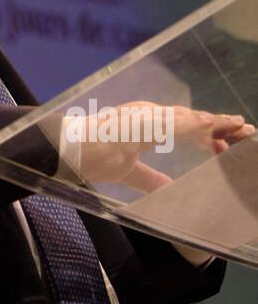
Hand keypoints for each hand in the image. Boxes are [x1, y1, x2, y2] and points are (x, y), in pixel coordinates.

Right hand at [74, 102, 254, 192]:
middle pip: (191, 119)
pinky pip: (168, 122)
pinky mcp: (135, 122)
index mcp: (146, 125)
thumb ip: (151, 178)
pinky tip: (209, 127)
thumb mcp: (128, 172)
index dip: (211, 132)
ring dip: (213, 123)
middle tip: (248, 131)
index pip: (185, 127)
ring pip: (185, 118)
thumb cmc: (90, 157)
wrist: (64, 150)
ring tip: (237, 125)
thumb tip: (171, 188)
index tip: (232, 141)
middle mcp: (147, 115)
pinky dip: (191, 124)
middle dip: (221, 125)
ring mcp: (141, 116)